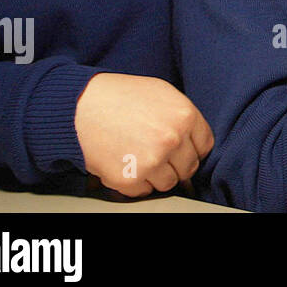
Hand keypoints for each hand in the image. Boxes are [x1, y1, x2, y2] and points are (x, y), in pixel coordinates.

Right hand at [74, 73, 213, 197]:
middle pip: (189, 167)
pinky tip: (125, 163)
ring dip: (156, 175)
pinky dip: (136, 183)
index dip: (192, 148)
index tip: (180, 148)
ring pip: (168, 183)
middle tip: (157, 154)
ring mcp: (152, 161)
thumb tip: (195, 140)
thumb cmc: (121, 97)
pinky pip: (144, 192)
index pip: (205, 146)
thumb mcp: (163, 94)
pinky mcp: (130, 179)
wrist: (81, 106)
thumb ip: (183, 116)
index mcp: (185, 116)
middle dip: (176, 163)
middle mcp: (172, 140)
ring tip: (138, 156)